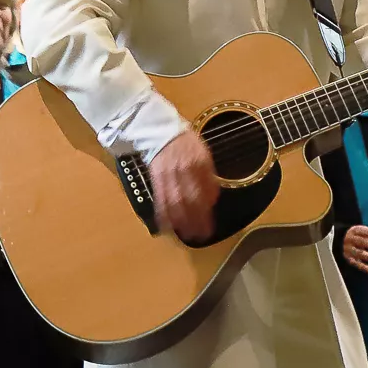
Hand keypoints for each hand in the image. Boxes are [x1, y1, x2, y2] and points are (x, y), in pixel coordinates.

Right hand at [149, 128, 220, 242]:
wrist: (161, 132)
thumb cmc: (186, 144)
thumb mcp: (204, 155)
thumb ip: (209, 176)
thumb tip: (212, 199)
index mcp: (199, 163)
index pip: (206, 190)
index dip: (207, 210)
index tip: (210, 224)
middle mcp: (183, 170)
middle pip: (190, 200)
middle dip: (196, 220)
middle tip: (200, 236)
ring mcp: (168, 175)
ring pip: (174, 202)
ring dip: (181, 221)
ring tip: (186, 234)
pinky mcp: (156, 178)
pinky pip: (159, 198)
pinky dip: (163, 213)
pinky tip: (166, 225)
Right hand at [341, 220, 367, 272]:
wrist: (341, 243)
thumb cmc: (358, 236)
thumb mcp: (365, 232)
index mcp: (354, 231)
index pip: (360, 231)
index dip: (367, 232)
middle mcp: (350, 240)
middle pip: (361, 241)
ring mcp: (349, 250)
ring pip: (359, 253)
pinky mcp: (349, 259)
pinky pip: (356, 263)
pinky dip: (363, 267)